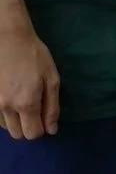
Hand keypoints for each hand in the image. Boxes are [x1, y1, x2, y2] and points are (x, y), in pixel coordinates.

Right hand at [0, 17, 59, 139]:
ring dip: (16, 121)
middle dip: (29, 128)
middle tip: (35, 111)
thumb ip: (52, 107)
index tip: (45, 118)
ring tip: (23, 103)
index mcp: (26, 103)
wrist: (8, 39)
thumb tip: (51, 130)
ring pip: (6, 127)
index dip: (42, 129)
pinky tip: (12, 99)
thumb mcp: (52, 79)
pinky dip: (6, 114)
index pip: (33, 134)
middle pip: (18, 134)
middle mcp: (6, 107)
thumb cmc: (34, 56)